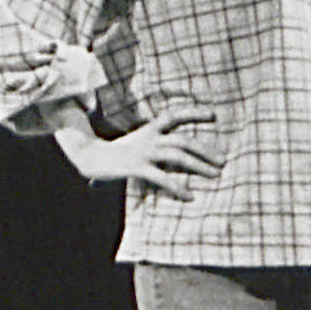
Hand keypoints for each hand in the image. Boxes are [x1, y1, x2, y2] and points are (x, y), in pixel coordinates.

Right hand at [61, 113, 221, 196]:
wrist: (87, 157)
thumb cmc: (112, 154)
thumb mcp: (133, 143)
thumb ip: (150, 145)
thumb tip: (169, 154)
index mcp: (148, 130)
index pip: (174, 115)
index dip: (194, 113)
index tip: (213, 115)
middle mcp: (149, 138)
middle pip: (184, 139)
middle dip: (206, 149)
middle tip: (223, 161)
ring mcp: (143, 152)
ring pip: (178, 155)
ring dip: (200, 166)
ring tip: (216, 175)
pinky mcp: (137, 167)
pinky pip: (163, 177)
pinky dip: (178, 187)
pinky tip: (190, 196)